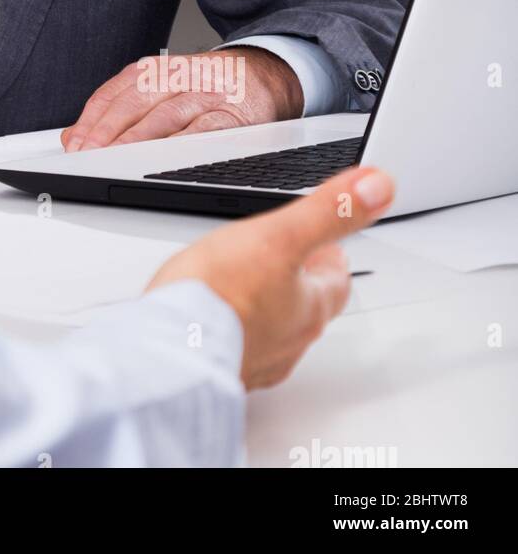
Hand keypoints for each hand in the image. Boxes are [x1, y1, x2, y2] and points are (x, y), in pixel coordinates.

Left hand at [62, 46, 302, 150]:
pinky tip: (166, 160)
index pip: (114, 93)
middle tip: (89, 154)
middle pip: (137, 101)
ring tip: (118, 160)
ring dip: (140, 139)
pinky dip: (186, 144)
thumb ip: (115, 110)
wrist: (265, 74)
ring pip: (168, 114)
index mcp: (154, 71)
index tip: (75, 145)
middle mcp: (178, 77)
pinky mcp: (236, 114)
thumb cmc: (204, 87)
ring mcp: (207, 94)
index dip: (92, 119)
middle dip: (109, 130)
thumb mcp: (158, 90)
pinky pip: (208, 129)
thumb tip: (72, 136)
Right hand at [147, 166, 394, 388]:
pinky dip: (235, 331)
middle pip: (307, 308)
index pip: (336, 281)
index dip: (332, 258)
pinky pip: (239, 348)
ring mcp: (258, 359)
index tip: (328, 244)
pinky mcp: (224, 368)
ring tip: (252, 289)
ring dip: (269, 310)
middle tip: (292, 265)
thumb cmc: (221, 293)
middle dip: (302, 284)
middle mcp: (291, 340)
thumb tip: (378, 185)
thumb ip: (328, 211)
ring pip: (275, 331)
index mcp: (309, 306)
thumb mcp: (279, 234)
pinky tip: (218, 322)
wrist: (174, 347)